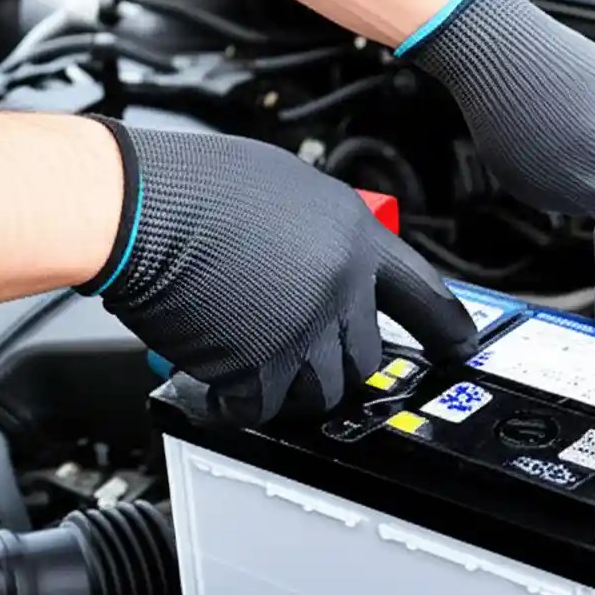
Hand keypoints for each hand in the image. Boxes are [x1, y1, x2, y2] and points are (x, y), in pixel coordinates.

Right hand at [80, 119, 477, 425]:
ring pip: (322, 392)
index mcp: (354, 235)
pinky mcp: (258, 364)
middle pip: (366, 357)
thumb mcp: (284, 188)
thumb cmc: (190, 185)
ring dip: (288, 390)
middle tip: (299, 356)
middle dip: (335, 364)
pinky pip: (262, 409)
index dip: (446, 328)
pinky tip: (215, 390)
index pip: (423, 292)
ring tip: (252, 369)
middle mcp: (340, 284)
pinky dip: (235, 407)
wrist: (135, 204)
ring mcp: (303, 328)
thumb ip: (318, 233)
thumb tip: (321, 262)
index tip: (458, 348)